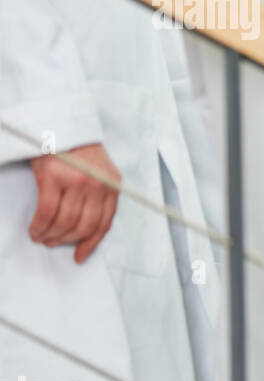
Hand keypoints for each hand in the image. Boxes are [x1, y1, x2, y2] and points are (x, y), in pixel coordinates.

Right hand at [28, 143, 119, 263]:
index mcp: (112, 185)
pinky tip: (34, 230)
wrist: (58, 124)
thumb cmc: (76, 151)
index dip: (91, 243)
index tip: (79, 256)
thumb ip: (98, 195)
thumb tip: (87, 231)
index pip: (104, 222)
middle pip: (84, 225)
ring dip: (51, 235)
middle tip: (52, 243)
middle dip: (66, 240)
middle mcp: (97, 184)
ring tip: (41, 237)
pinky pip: (46, 212)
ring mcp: (76, 180)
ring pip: (64, 222)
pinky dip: (39, 226)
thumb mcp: (98, 171)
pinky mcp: (53, 177)